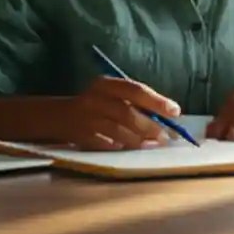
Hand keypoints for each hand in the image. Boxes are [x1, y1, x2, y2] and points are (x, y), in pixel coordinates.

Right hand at [56, 77, 180, 150]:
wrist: (58, 116)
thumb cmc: (95, 104)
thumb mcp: (110, 94)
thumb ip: (134, 101)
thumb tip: (165, 115)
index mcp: (105, 84)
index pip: (135, 90)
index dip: (156, 101)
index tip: (175, 111)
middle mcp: (95, 100)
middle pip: (127, 113)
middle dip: (150, 126)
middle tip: (166, 136)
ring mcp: (87, 120)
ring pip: (119, 132)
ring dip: (140, 140)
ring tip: (153, 144)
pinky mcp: (83, 138)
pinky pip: (109, 145)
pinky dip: (123, 148)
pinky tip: (133, 149)